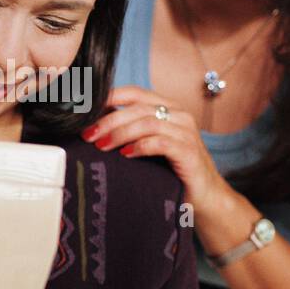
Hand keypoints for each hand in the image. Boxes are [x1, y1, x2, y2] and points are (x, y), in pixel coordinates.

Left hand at [84, 86, 225, 208]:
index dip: (108, 97)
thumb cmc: (172, 170)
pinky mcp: (189, 151)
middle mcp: (179, 114)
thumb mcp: (148, 144)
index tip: (84, 111)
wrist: (204, 195)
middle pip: (137, 108)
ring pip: (147, 123)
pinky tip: (126, 155)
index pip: (134, 92)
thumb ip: (129, 129)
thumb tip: (92, 123)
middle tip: (88, 134)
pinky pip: (161, 143)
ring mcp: (186, 132)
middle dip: (108, 120)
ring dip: (120, 134)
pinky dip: (140, 147)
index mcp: (168, 107)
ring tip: (101, 146)